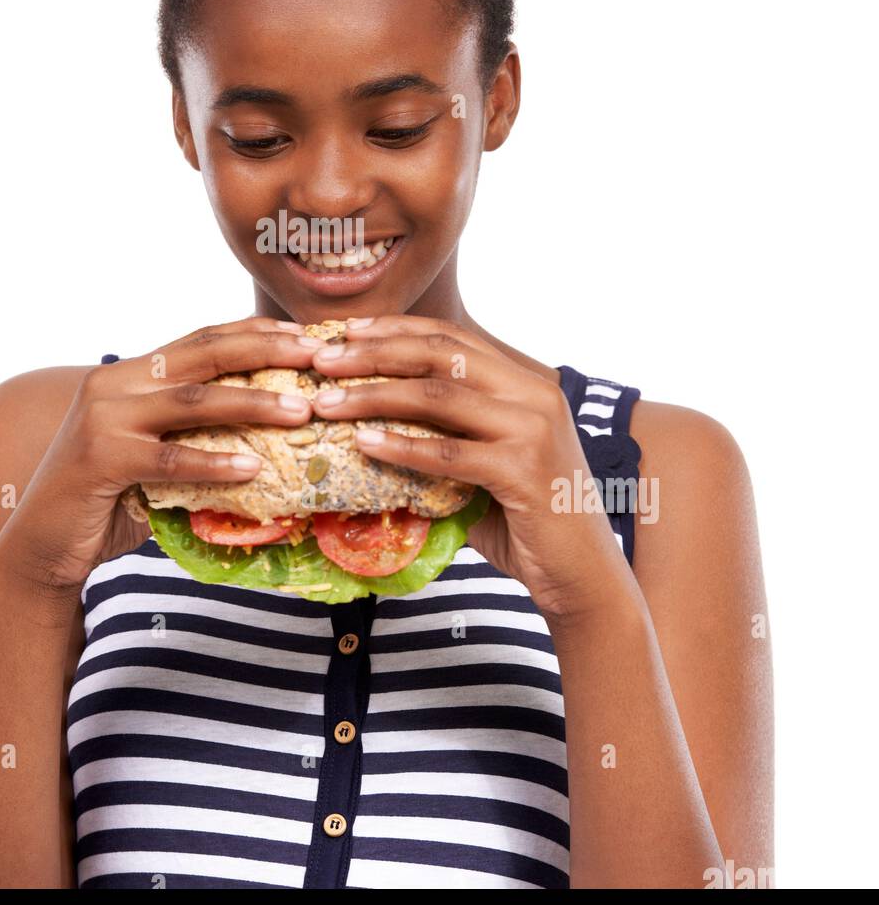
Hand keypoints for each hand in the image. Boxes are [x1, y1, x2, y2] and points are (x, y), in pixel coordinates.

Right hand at [0, 316, 319, 600]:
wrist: (41, 546)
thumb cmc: (109, 503)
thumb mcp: (157, 456)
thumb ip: (196, 435)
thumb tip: (275, 438)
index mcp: (133, 374)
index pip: (205, 338)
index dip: (258, 332)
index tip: (310, 335)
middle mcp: (116, 383)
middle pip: (204, 353)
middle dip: (267, 350)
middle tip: (319, 356)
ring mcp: (104, 417)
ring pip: (193, 400)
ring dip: (253, 402)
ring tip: (301, 411)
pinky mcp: (100, 458)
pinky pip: (168, 458)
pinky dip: (213, 463)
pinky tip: (252, 468)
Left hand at [306, 315, 634, 620]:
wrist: (582, 575)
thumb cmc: (526, 522)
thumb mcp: (483, 464)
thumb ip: (441, 439)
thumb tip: (363, 431)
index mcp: (524, 381)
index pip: (451, 336)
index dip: (394, 328)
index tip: (344, 331)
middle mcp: (533, 393)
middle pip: (440, 352)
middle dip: (373, 352)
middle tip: (321, 359)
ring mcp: (533, 428)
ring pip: (438, 394)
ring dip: (374, 394)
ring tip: (326, 401)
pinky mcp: (524, 469)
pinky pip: (449, 452)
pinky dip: (401, 446)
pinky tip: (362, 442)